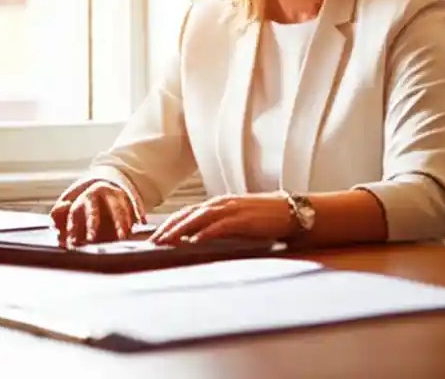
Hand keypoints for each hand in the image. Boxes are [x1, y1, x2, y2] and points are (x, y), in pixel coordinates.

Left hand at [49, 180, 135, 246]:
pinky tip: (142, 222)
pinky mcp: (128, 195)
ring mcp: (113, 194)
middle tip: (91, 239)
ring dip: (120, 221)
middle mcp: (96, 194)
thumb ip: (59, 217)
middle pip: (92, 208)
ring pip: (116, 207)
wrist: (106, 181)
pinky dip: (138, 211)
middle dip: (92, 223)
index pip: (74, 213)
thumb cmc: (87, 203)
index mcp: (80, 199)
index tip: (72, 243)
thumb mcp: (70, 208)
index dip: (72, 229)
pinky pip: (134, 202)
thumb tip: (54, 221)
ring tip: (123, 236)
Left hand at [149, 193, 295, 244]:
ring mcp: (232, 209)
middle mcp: (222, 203)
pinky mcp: (244, 219)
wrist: (291, 212)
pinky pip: (220, 226)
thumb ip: (219, 226)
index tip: (155, 235)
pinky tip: (194, 240)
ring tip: (166, 241)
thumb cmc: (265, 218)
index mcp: (219, 204)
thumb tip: (197, 239)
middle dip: (169, 227)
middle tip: (153, 241)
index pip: (188, 212)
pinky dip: (206, 232)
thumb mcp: (237, 220)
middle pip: (188, 213)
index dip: (170, 223)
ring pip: (199, 218)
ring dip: (181, 229)